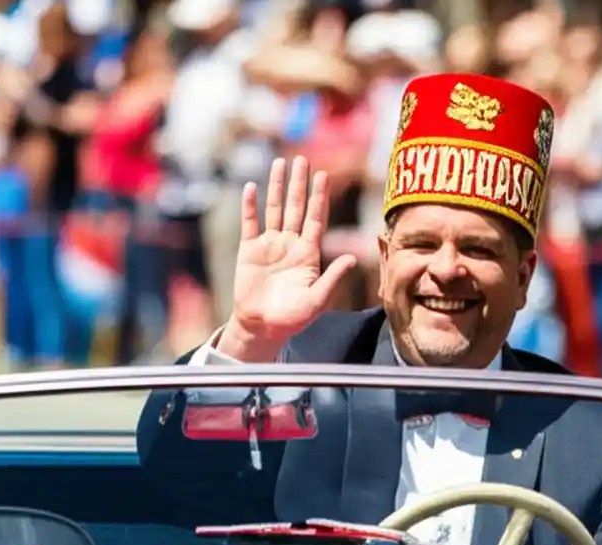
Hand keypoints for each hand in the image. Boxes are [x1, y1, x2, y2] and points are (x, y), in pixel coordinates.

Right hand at [215, 156, 357, 361]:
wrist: (262, 327)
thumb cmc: (293, 318)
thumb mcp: (317, 301)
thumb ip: (332, 278)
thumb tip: (353, 259)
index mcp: (308, 254)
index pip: (315, 219)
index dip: (319, 198)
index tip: (324, 176)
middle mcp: (290, 244)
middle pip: (296, 208)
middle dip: (299, 184)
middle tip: (303, 160)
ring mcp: (269, 245)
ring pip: (275, 210)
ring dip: (277, 187)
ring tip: (280, 163)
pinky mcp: (249, 251)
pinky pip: (250, 224)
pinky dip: (250, 206)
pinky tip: (251, 187)